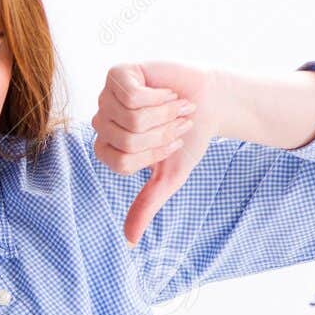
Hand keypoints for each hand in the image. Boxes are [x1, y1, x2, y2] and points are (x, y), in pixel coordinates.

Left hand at [91, 61, 223, 244]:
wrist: (211, 102)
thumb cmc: (189, 138)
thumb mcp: (169, 176)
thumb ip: (147, 204)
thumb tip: (128, 240)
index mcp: (109, 147)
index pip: (121, 162)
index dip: (154, 155)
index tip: (173, 144)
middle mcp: (102, 122)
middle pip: (126, 140)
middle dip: (162, 134)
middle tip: (179, 123)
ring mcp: (106, 97)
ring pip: (130, 118)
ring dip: (164, 114)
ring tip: (177, 107)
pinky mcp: (118, 74)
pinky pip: (131, 95)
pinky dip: (159, 97)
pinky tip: (168, 92)